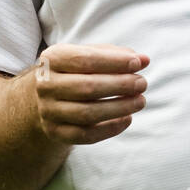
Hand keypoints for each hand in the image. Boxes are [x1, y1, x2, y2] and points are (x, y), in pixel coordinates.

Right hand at [29, 43, 150, 145]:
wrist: (47, 96)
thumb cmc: (77, 70)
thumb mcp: (90, 54)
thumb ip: (116, 55)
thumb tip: (144, 59)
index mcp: (52, 59)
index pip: (85, 59)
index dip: (114, 62)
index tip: (139, 63)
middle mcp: (46, 85)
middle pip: (87, 87)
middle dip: (120, 85)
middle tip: (142, 83)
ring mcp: (48, 111)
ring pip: (87, 113)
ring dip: (119, 107)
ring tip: (140, 101)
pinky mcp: (56, 132)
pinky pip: (86, 135)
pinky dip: (110, 128)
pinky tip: (128, 118)